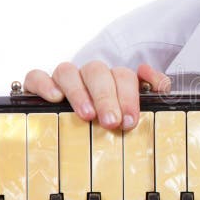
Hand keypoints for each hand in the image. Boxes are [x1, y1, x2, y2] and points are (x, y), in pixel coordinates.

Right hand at [23, 62, 170, 129]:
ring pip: (68, 70)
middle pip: (98, 71)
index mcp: (112, 79)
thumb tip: (162, 84)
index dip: (129, 96)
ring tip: (87, 115)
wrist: (66, 129)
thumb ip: (151, 94)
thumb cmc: (105, 120)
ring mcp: (64, 79)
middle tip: (112, 122)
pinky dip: (44, 83)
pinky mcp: (38, 85)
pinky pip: (37, 76)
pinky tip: (54, 98)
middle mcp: (88, 75)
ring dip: (79, 92)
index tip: (131, 120)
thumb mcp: (131, 110)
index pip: (123, 75)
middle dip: (107, 97)